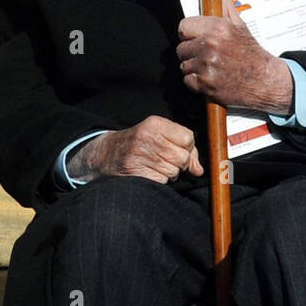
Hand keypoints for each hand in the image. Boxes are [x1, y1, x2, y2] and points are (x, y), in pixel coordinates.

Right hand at [68, 116, 203, 184]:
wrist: (106, 155)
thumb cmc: (139, 145)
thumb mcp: (159, 137)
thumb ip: (183, 149)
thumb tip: (199, 170)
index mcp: (155, 124)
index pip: (188, 138)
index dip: (187, 148)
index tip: (177, 149)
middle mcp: (148, 137)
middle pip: (183, 157)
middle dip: (179, 163)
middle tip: (164, 160)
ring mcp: (141, 155)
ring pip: (175, 171)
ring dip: (169, 173)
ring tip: (154, 166)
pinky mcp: (137, 171)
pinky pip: (163, 181)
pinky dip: (160, 181)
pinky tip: (149, 173)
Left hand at [176, 0, 293, 113]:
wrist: (264, 80)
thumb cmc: (251, 53)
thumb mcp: (239, 25)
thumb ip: (224, 3)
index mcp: (218, 29)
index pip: (184, 27)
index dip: (189, 34)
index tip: (195, 38)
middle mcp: (210, 46)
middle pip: (181, 48)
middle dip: (191, 52)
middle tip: (207, 55)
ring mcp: (206, 66)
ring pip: (183, 65)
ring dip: (194, 68)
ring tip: (211, 66)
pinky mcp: (205, 83)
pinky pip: (187, 80)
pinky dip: (197, 82)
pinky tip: (211, 77)